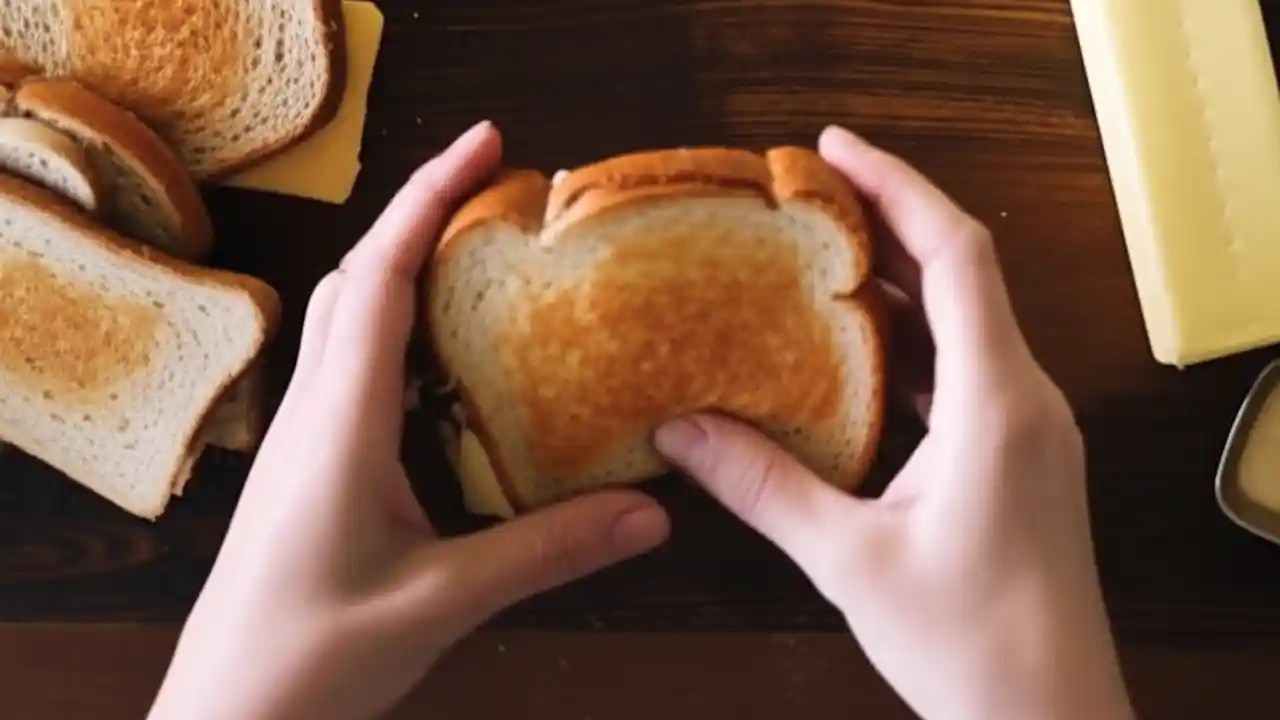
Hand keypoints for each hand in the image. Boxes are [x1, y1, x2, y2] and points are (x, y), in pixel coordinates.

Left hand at [149, 122, 669, 719]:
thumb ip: (545, 552)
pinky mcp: (311, 468)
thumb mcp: (441, 602)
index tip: (488, 143)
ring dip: (407, 269)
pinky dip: (402, 335)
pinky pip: (354, 372)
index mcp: (340, 424)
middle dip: (423, 213)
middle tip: (499, 189)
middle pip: (361, 278)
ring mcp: (305, 439)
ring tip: (482, 257)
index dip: (432, 196)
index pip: (383, 277)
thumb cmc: (306, 661)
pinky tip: (449, 368)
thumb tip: (647, 511)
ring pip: (351, 320)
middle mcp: (314, 414)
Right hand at [656, 126, 1132, 719]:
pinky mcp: (1013, 453)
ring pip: (962, 319)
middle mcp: (1023, 398)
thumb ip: (761, 486)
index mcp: (996, 405)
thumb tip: (680, 432)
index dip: (896, 186)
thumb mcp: (849, 559)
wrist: (1049, 715)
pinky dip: (904, 340)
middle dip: (886, 217)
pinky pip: (960, 368)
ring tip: (818, 251)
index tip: (832, 148)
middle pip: (961, 271)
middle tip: (807, 188)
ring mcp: (1024, 425)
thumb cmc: (971, 645)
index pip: (957, 255)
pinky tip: (848, 345)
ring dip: (895, 280)